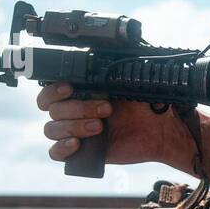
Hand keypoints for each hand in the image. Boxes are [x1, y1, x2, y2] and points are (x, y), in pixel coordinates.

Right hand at [36, 83, 191, 167]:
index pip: (49, 92)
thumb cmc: (145, 106)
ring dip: (73, 126)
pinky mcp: (82, 152)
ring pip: (52, 130)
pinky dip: (61, 148)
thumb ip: (114, 73)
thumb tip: (106, 55)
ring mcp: (76, 131)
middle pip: (53, 110)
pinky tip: (77, 144)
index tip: (69, 88)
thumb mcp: (131, 84)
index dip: (53, 91)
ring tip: (100, 127)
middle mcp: (74, 111)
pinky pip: (56, 153)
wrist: (160, 132)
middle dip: (78, 108)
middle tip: (106, 109)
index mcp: (80, 93)